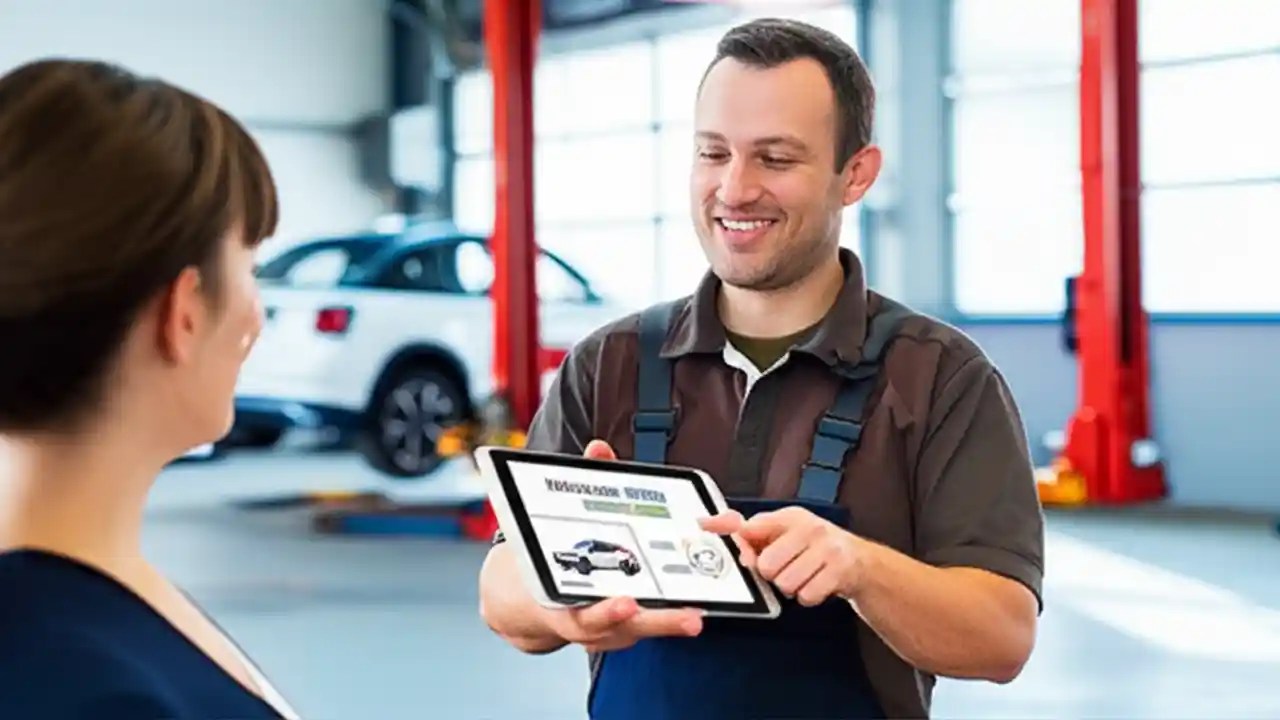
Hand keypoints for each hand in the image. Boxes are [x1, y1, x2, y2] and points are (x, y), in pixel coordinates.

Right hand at [535, 438, 701, 652]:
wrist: (531, 599)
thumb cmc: (547, 558)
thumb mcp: (553, 528)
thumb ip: (581, 486)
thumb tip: (598, 449)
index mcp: (559, 603)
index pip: (582, 616)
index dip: (604, 613)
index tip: (626, 603)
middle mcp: (585, 623)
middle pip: (624, 628)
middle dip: (658, 622)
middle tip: (689, 617)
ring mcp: (607, 630)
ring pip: (641, 629)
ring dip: (669, 621)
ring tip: (697, 614)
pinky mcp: (625, 628)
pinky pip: (648, 624)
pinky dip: (668, 615)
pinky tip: (694, 604)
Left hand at [700, 506, 865, 606]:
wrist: (861, 563)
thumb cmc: (816, 548)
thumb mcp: (788, 533)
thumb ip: (756, 534)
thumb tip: (723, 531)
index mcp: (790, 517)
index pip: (752, 524)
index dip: (727, 528)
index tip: (704, 525)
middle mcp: (809, 528)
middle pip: (767, 565)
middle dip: (773, 575)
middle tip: (788, 568)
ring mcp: (826, 549)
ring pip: (786, 583)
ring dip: (792, 587)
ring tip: (804, 576)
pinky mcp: (840, 571)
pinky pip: (806, 596)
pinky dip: (808, 597)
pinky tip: (816, 584)